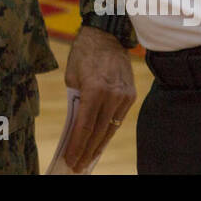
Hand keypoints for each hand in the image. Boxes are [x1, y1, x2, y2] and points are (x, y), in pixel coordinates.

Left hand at [61, 25, 135, 170]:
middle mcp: (112, 95)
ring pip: (110, 128)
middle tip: (76, 166)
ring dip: (98, 146)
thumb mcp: (72, 77)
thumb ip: (75, 101)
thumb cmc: (83, 54)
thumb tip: (75, 126)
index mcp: (94, 89)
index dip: (77, 146)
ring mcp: (124, 96)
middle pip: (98, 132)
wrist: (107, 34)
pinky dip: (108, 132)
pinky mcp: (131, 95)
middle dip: (86, 151)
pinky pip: (118, 119)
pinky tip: (99, 143)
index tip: (69, 159)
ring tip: (87, 160)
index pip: (84, 126)